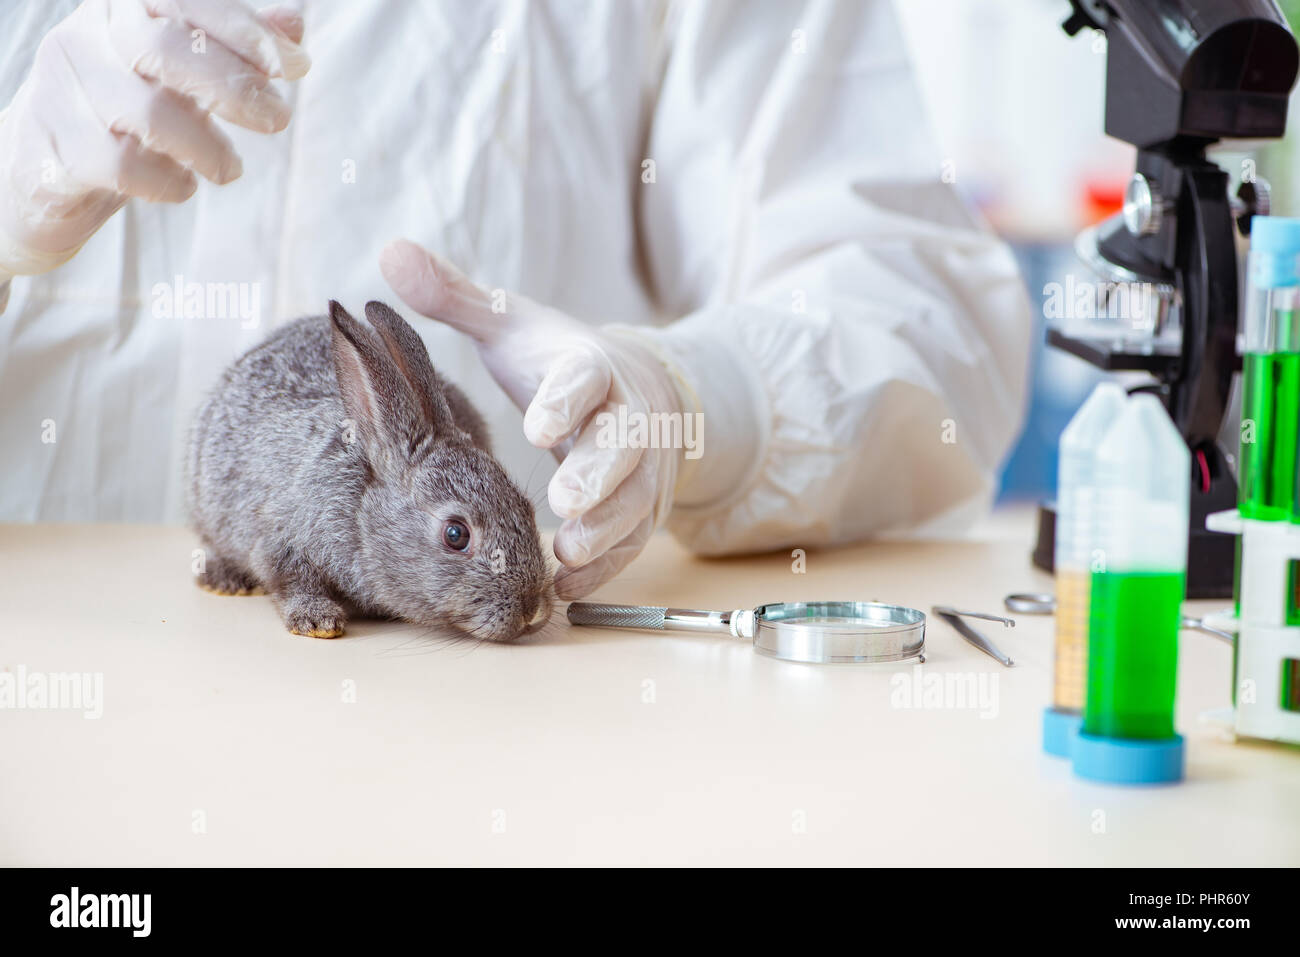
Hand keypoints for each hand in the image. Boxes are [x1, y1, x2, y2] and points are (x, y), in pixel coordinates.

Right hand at [0, 0, 309, 275]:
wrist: (34, 171)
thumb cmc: (121, 112)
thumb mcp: (180, 73)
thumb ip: (233, 45)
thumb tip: (294, 22)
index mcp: (119, 7)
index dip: (246, 29)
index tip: (295, 66)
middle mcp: (84, 37)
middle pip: (168, 48)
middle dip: (237, 87)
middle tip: (278, 119)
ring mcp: (63, 92)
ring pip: (151, 114)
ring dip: (210, 148)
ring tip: (230, 169)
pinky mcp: (55, 149)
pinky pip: (125, 166)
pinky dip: (169, 182)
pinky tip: (184, 186)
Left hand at [381, 239, 688, 598]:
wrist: (638, 394)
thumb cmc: (557, 364)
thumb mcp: (510, 326)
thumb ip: (455, 298)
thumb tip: (389, 251)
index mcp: (590, 368)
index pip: (585, 378)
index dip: (566, 401)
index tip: (536, 425)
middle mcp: (626, 418)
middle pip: (624, 446)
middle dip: (599, 475)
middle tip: (565, 502)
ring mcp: (642, 468)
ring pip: (636, 501)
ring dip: (606, 531)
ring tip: (566, 555)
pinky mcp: (643, 509)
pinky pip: (632, 542)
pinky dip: (606, 566)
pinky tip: (570, 585)